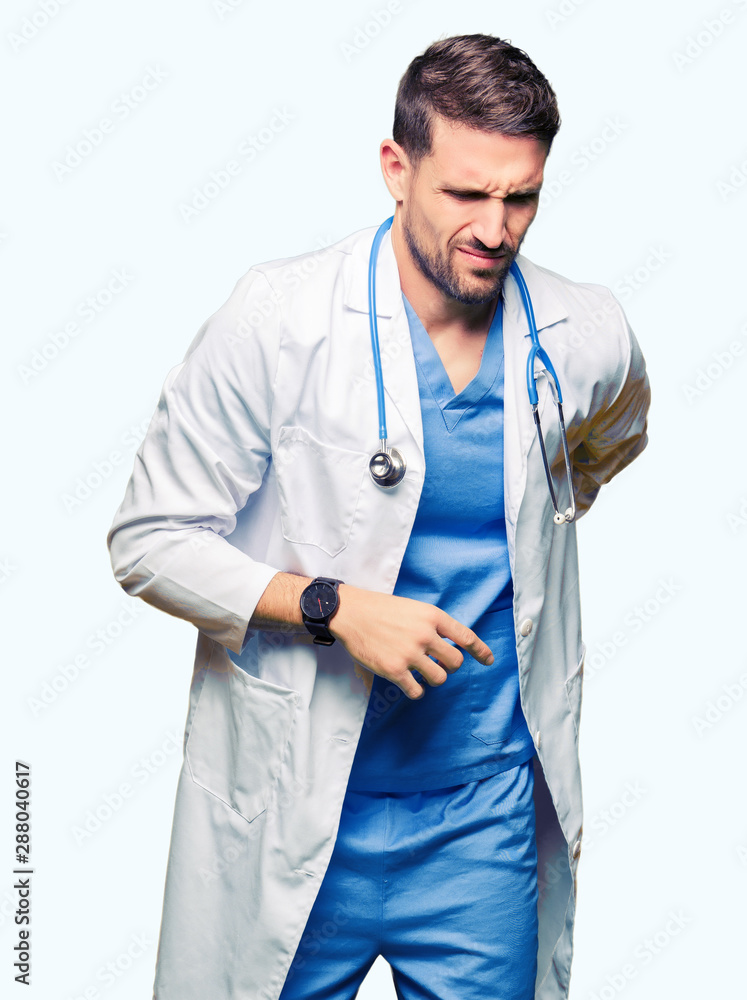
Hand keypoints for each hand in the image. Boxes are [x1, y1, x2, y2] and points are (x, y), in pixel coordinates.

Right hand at [329, 584, 492, 698]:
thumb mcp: (413, 608)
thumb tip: (448, 645)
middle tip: (437, 664)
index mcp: (432, 616)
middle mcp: (425, 634)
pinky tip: (408, 684)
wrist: (351, 612)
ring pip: (439, 678)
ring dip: (432, 678)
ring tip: (420, 673)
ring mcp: (411, 653)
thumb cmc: (381, 609)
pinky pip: (417, 691)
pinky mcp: (395, 670)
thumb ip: (431, 625)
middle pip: (456, 662)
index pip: (466, 636)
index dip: (481, 651)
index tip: (489, 660)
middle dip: (449, 666)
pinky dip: (415, 690)